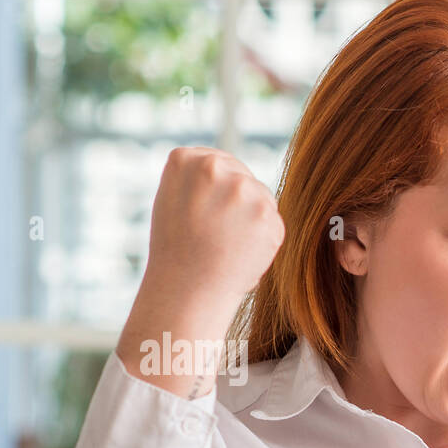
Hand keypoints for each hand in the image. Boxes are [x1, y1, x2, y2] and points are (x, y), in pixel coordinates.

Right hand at [142, 146, 285, 310]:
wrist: (188, 288)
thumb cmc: (178, 250)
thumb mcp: (174, 200)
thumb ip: (200, 180)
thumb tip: (233, 172)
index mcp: (186, 159)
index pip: (220, 163)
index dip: (220, 192)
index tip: (210, 213)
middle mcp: (214, 167)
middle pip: (244, 179)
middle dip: (239, 204)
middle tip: (220, 234)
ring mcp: (243, 189)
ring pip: (262, 200)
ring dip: (254, 221)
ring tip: (229, 244)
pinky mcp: (267, 213)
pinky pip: (274, 223)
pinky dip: (265, 240)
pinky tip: (243, 253)